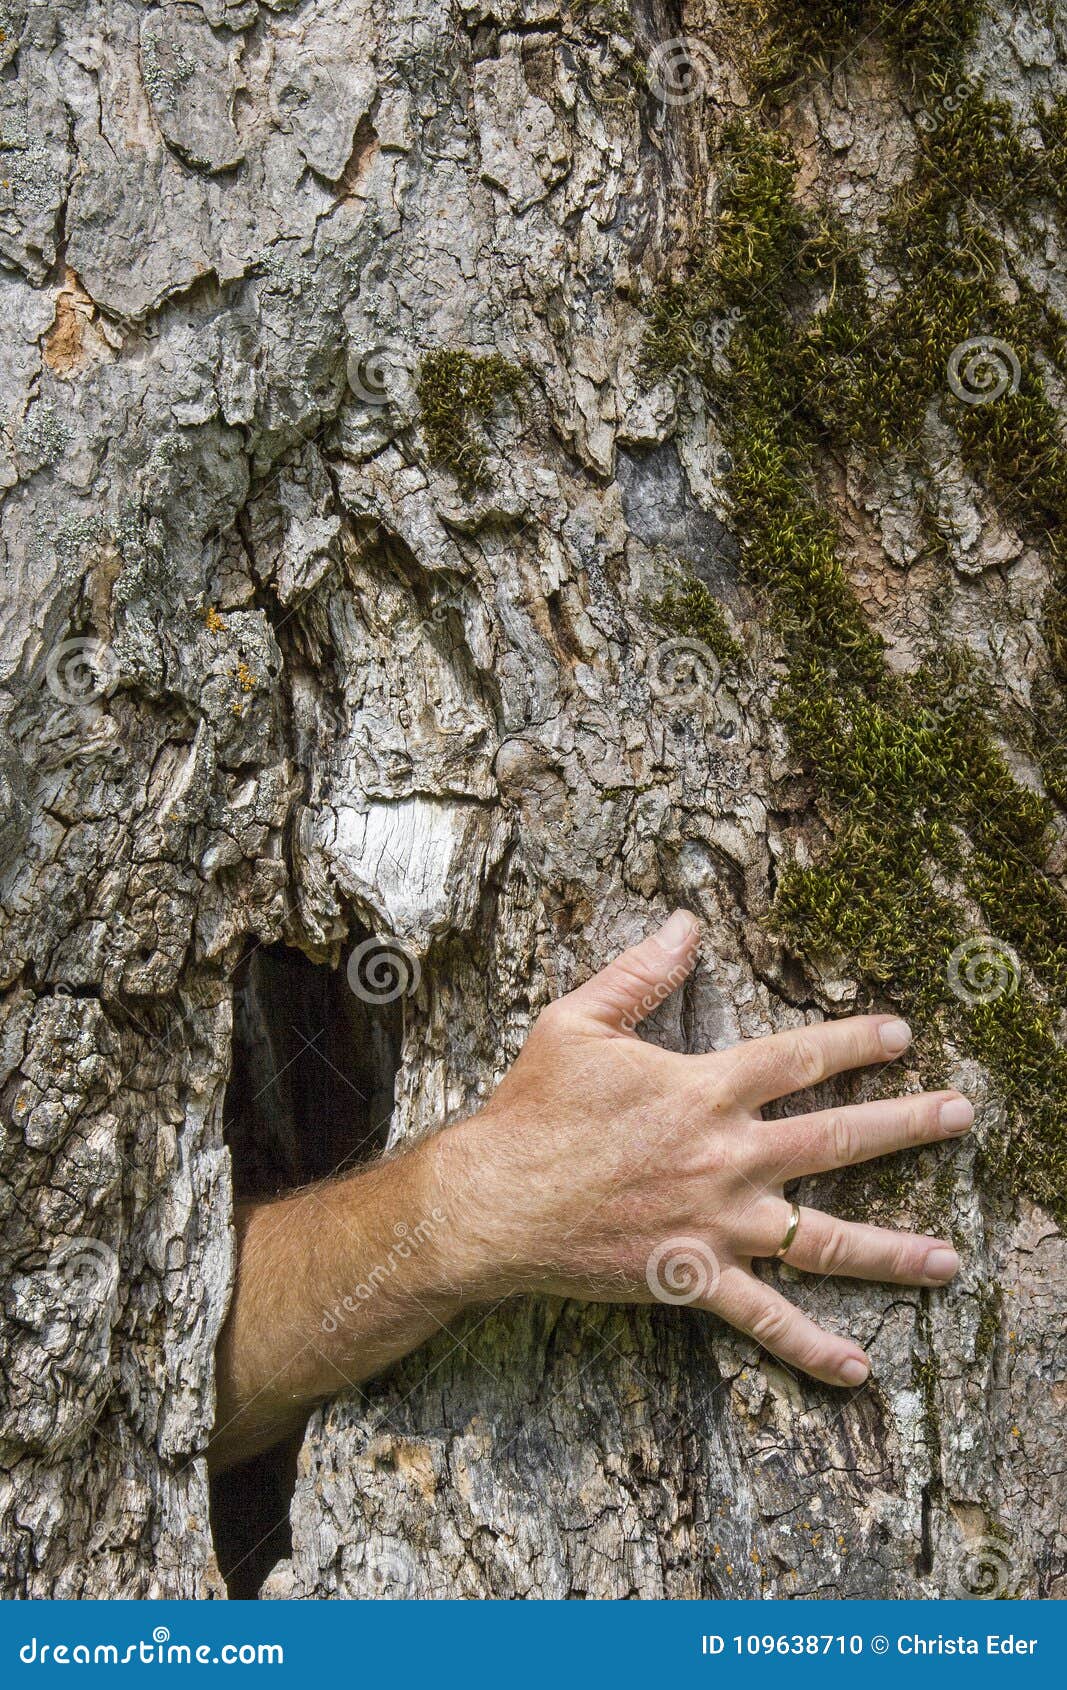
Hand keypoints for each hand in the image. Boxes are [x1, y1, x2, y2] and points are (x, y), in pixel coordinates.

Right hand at [433, 911, 971, 1386]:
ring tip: (949, 1259)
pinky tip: (858, 1370)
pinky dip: (812, 1347)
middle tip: (963, 1116)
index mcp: (704, 1089)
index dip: (856, 1042)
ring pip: (824, 1238)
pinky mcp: (695, 1277)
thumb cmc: (531, 1110)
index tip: (902, 1035)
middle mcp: (727, 1156)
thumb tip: (686, 922)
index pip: (800, 1059)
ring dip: (893, 1249)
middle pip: (839, 1139)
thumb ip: (639, 973)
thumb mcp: (577, 1022)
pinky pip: (765, 1319)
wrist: (492, 1202)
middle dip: (908, 1125)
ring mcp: (718, 1223)